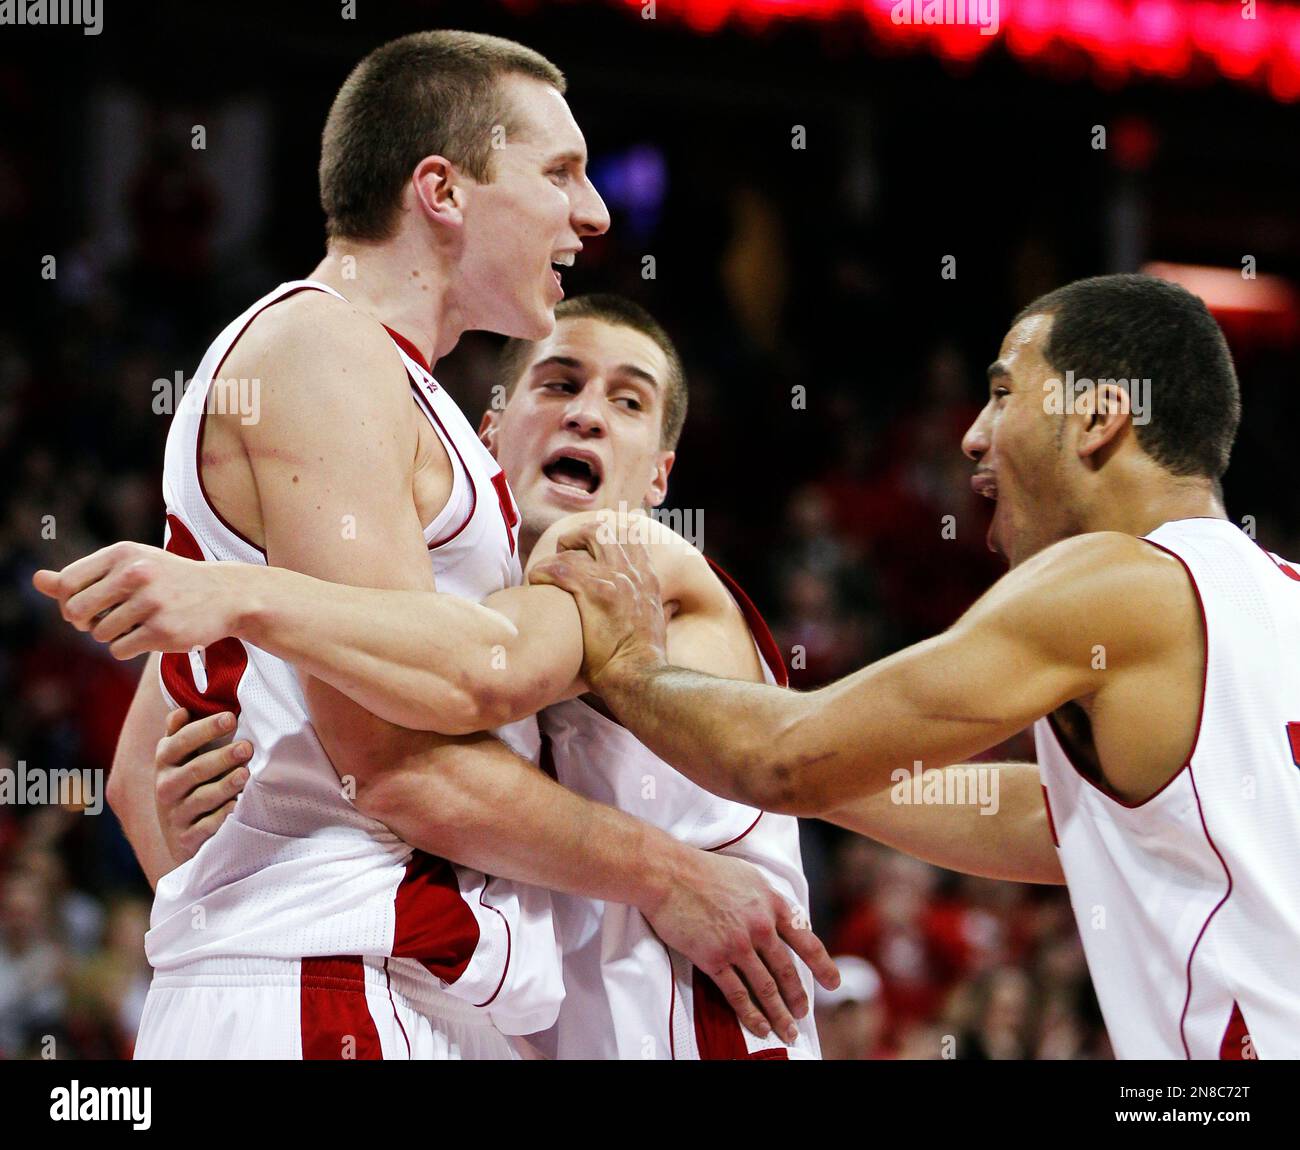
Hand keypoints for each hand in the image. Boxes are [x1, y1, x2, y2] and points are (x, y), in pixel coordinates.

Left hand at [32, 541, 241, 658]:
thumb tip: (37, 580)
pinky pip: (120, 650)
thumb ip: (82, 576)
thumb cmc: (170, 580)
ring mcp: (151, 603)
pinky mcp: (163, 631)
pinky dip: (129, 648)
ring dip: (112, 636)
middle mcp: (136, 574)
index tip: (91, 605)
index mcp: (124, 554)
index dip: (71, 601)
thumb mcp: (130, 567)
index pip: (67, 584)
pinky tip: (150, 635)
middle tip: (108, 620)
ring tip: (137, 625)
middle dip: (86, 623)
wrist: (227, 595)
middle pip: (76, 612)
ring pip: (100, 634)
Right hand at [154, 708, 251, 863]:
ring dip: (225, 786)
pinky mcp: (186, 839)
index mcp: (164, 762)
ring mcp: (175, 815)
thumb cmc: (187, 785)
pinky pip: (206, 827)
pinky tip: (237, 807)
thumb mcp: (179, 760)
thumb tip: (182, 709)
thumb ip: (180, 733)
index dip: (204, 729)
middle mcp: (166, 787)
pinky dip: (222, 817)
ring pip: (201, 799)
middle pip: (194, 770)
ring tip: (246, 775)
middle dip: (222, 757)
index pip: (179, 742)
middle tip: (247, 747)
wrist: (180, 836)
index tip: (231, 717)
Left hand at [528, 518, 667, 690]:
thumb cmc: (643, 661)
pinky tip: (536, 583)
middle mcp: (633, 572)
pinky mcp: (595, 591)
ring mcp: (614, 579)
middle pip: (605, 529)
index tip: (588, 547)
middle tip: (566, 552)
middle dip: (580, 535)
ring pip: (585, 538)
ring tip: (549, 569)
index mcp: (648, 578)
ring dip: (562, 549)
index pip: (630, 537)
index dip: (605, 536)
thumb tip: (670, 605)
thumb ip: (662, 608)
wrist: (638, 676)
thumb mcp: (659, 624)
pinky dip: (542, 572)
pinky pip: (559, 567)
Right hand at [643, 847, 838, 1042]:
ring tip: (787, 1031)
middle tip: (803, 1014)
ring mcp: (737, 944)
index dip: (822, 965)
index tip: (833, 983)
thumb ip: (766, 899)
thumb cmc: (703, 870)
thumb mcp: (747, 875)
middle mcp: (760, 926)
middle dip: (798, 997)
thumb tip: (778, 916)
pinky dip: (751, 1015)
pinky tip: (759, 1027)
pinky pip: (737, 994)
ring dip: (779, 1014)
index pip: (805, 940)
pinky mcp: (714, 959)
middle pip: (787, 970)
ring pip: (766, 987)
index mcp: (771, 903)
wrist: (669, 874)